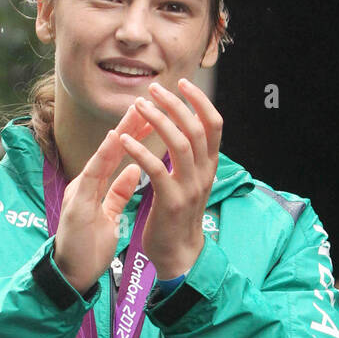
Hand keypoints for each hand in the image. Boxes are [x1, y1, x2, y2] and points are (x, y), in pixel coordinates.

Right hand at [52, 102, 155, 294]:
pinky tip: (115, 140)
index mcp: (95, 187)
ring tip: (135, 112)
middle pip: (110, 149)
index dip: (136, 135)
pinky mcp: (77, 204)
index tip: (154, 117)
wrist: (70, 275)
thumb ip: (118, 192)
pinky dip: (103, 157)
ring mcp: (79, 192)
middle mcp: (85, 184)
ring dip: (119, 133)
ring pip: (101, 156)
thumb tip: (135, 171)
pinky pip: (92, 177)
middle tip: (149, 101)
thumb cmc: (88, 248)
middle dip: (131, 125)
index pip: (118, 155)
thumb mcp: (108, 216)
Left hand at [118, 77, 222, 277]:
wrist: (178, 254)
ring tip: (138, 107)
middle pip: (195, 128)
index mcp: (209, 167)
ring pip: (179, 143)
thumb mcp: (192, 183)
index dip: (200, 101)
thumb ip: (191, 159)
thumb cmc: (178, 217)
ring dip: (157, 120)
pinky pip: (156, 169)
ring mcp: (189, 188)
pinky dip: (139, 151)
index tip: (183, 83)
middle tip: (153, 89)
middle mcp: (204, 174)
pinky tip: (124, 141)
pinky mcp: (171, 202)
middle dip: (175, 104)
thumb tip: (186, 132)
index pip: (214, 124)